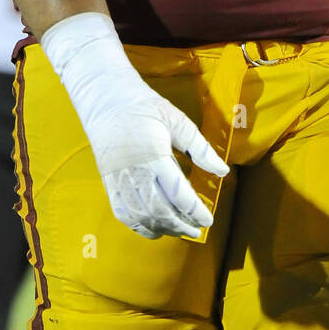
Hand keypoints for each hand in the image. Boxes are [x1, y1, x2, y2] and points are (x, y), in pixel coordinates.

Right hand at [90, 87, 230, 240]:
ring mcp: (119, 179)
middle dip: (181, 224)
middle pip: (159, 210)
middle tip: (196, 229)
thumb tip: (222, 170)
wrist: (106, 100)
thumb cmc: (144, 107)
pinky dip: (139, 226)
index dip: (194, 210)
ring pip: (141, 215)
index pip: (177, 192)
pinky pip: (122, 213)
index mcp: (154, 155)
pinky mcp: (108, 183)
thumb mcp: (177, 119)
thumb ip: (200, 147)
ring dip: (162, 227)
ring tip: (179, 230)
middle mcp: (135, 171)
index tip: (208, 219)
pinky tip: (154, 228)